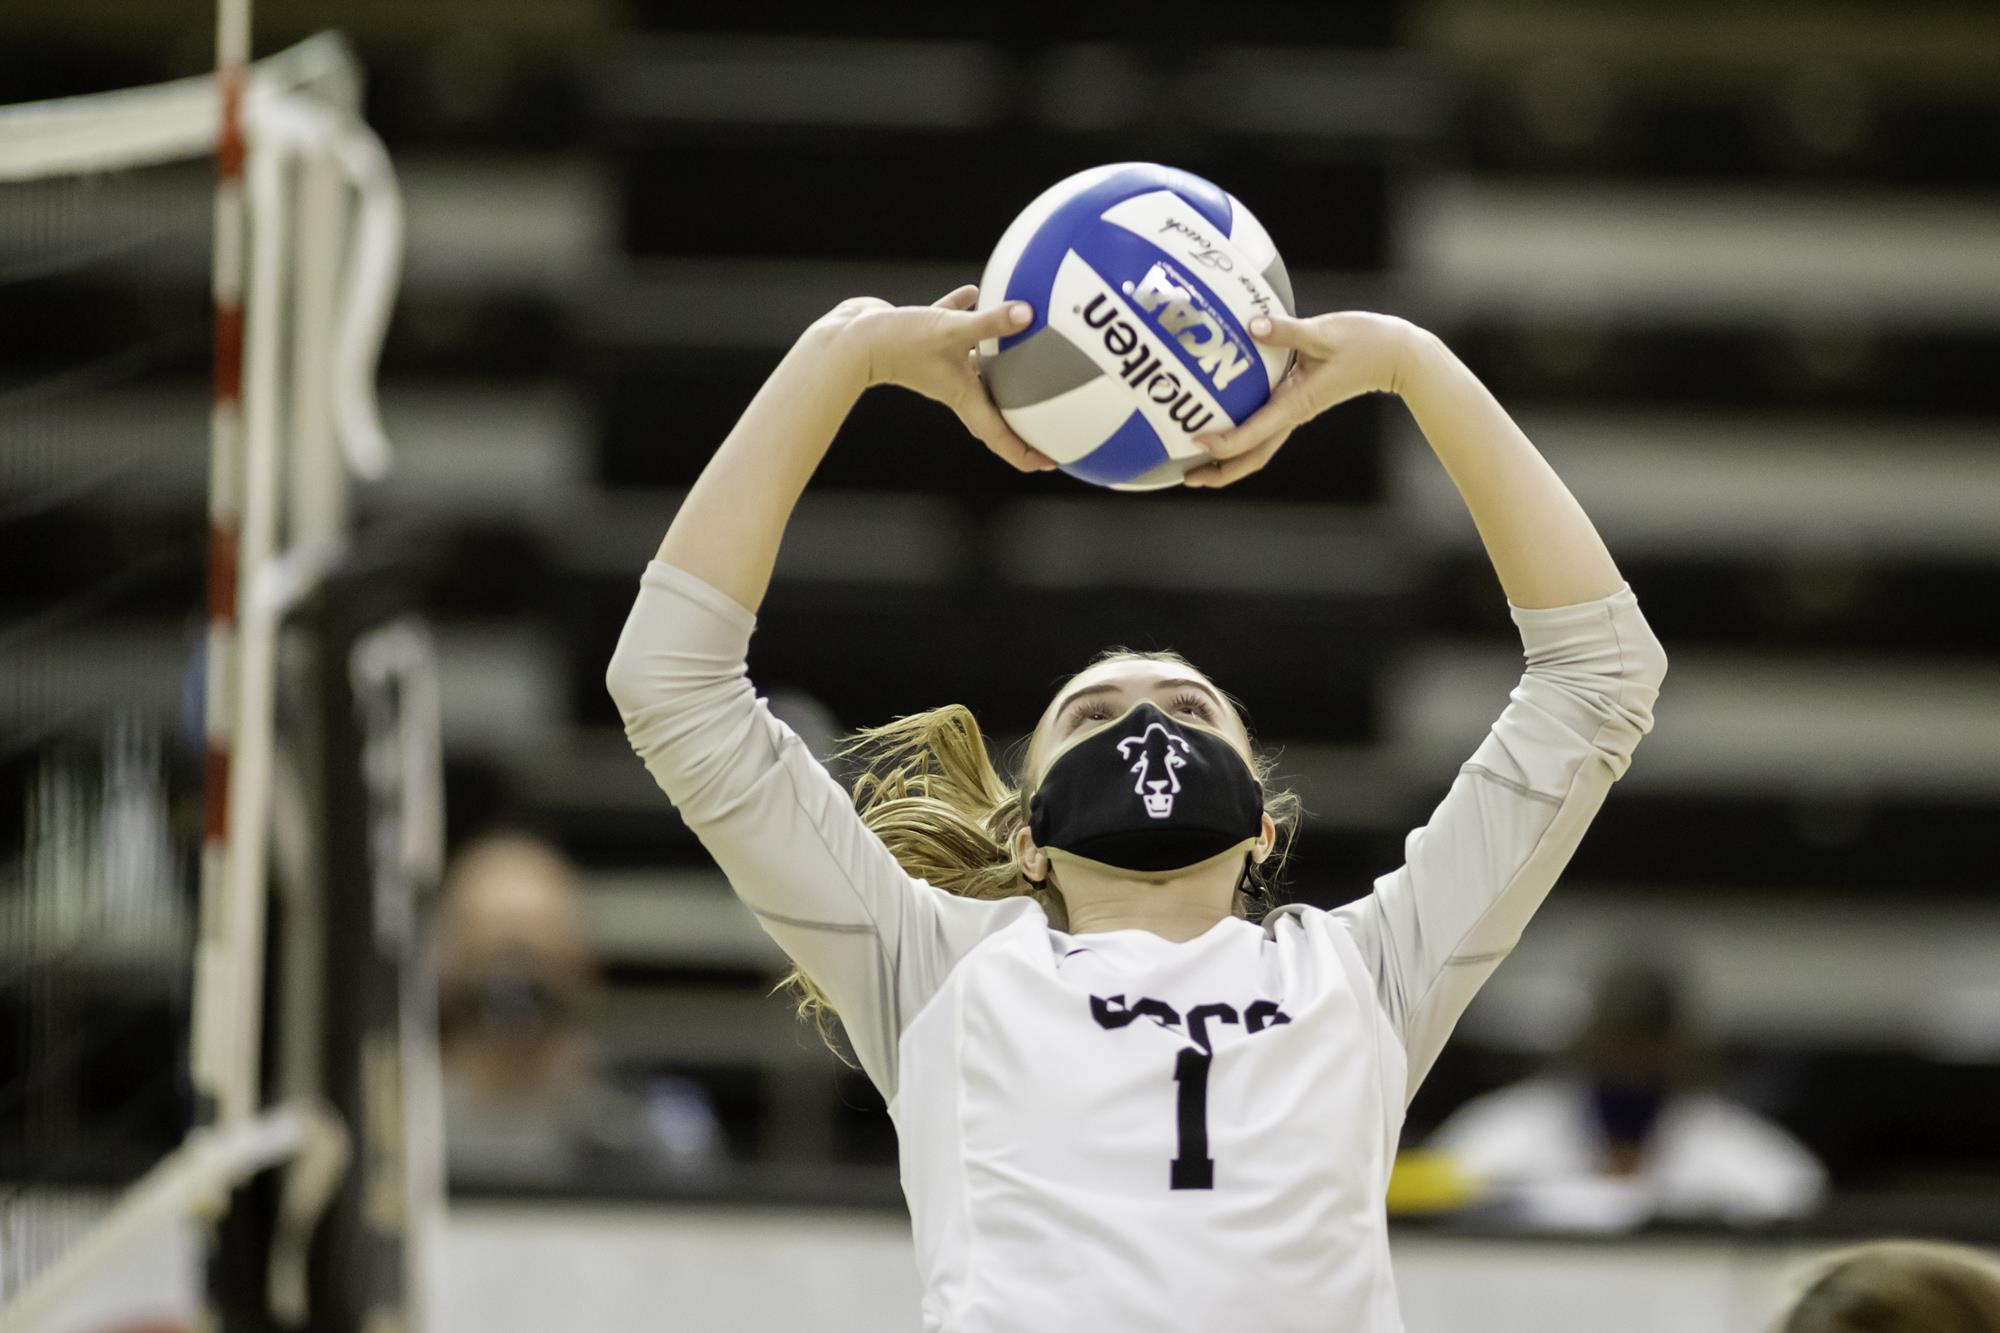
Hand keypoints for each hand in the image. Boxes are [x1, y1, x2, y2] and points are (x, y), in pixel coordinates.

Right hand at [816, 286, 1056, 473]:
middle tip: (1049, 411)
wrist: (851, 338)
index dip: (1025, 453)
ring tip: (1021, 345)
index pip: (999, 436)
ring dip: (996, 358)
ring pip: (975, 363)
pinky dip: (966, 311)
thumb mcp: (951, 331)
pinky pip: (951, 325)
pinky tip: (977, 290)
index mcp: (963, 396)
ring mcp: (939, 362)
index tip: (1051, 462)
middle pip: (993, 405)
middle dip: (1019, 410)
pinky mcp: (924, 338)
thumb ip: (991, 323)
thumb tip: (1028, 312)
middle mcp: (954, 384)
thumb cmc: (900, 342)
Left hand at [1182, 311, 1423, 487]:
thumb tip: (1252, 326)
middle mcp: (1293, 414)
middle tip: (1187, 477)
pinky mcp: (1297, 402)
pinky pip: (1263, 427)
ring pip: (1258, 447)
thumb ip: (1287, 330)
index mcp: (1296, 403)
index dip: (1224, 442)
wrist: (1396, 355)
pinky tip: (1220, 422)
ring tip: (1194, 462)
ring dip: (1228, 460)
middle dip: (1220, 471)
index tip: (1196, 439)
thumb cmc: (1365, 341)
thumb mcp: (1324, 331)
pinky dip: (1240, 435)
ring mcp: (1295, 411)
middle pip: (1253, 456)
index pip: (1254, 433)